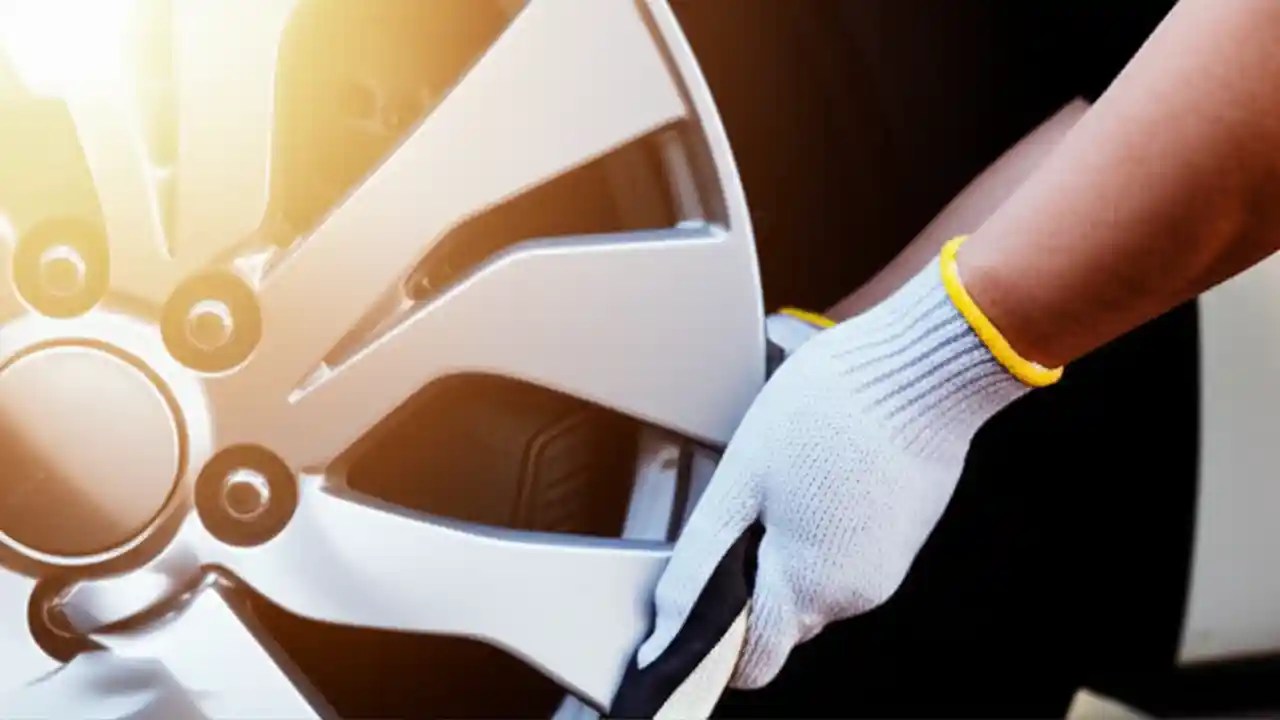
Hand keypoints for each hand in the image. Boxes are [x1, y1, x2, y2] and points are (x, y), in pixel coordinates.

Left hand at [637, 254, 1034, 693]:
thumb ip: (706, 558)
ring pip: (813, 580)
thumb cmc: (833, 409)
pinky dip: (823, 527)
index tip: (700, 604)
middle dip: (752, 576)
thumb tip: (672, 616)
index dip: (716, 642)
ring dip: (788, 546)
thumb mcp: (742, 479)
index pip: (754, 662)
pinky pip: (846, 552)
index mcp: (808, 585)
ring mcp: (885, 565)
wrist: (922, 371)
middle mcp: (853, 592)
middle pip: (782, 615)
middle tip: (741, 510)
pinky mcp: (902, 536)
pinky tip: (821, 474)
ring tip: (786, 480)